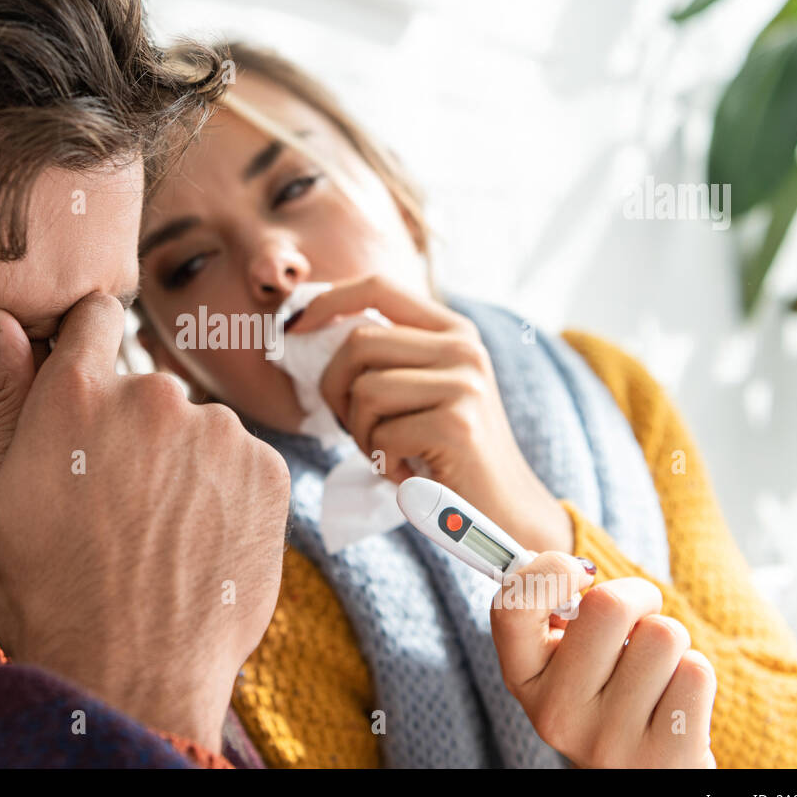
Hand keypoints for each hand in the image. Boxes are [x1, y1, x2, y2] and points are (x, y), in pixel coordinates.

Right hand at [0, 293, 290, 752]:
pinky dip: (221, 492)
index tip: (87, 384)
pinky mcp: (266, 470)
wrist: (131, 675)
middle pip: (144, 387)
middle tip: (110, 500)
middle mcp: (154, 395)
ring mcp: (218, 432)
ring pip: (194, 429)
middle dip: (128, 428)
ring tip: (155, 533)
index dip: (87, 345)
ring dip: (179, 463)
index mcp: (77, 392)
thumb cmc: (46, 590)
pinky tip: (194, 542)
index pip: (94, 317)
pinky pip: (238, 462)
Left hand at [289, 274, 572, 553]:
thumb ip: (387, 358)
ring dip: (361, 433)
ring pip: (364, 391)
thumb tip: (307, 328)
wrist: (504, 510)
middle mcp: (464, 348)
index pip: (379, 287)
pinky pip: (382, 435)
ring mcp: (465, 385)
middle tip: (352, 427)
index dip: (327, 301)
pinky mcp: (457, 425)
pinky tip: (408, 473)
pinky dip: (382, 462)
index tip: (292, 328)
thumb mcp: (425, 390)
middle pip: (358, 343)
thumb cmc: (446, 453)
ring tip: (389, 452)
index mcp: (454, 330)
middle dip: (334, 388)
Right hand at [490, 552, 717, 767]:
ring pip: (663, 634)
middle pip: (609, 604)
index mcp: (523, 679)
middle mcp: (557, 714)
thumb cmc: (604, 693)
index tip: (581, 573)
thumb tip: (569, 565)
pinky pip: (696, 672)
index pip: (512, 606)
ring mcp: (610, 740)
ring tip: (655, 669)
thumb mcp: (564, 657)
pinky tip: (675, 698)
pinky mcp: (665, 757)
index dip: (549, 571)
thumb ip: (553, 608)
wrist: (640, 772)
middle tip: (638, 616)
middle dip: (638, 596)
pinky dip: (693, 673)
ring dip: (671, 641)